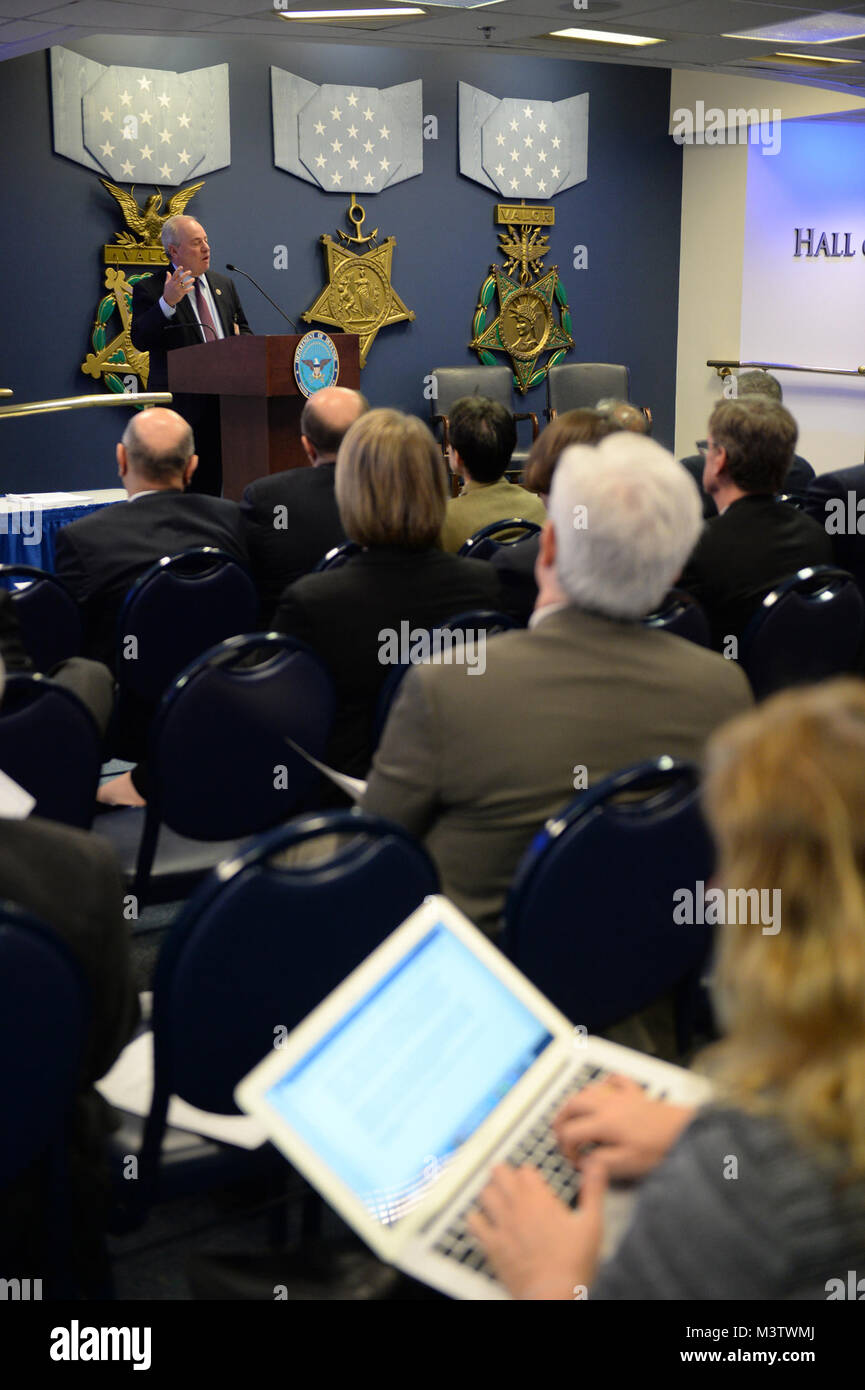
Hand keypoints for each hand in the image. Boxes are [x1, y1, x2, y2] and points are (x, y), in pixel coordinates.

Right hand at [163, 264, 194, 307]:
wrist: (168, 300)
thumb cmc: (167, 291)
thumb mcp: (166, 284)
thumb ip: (168, 278)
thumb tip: (168, 272)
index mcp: (171, 281)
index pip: (175, 274)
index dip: (178, 270)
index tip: (181, 267)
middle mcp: (175, 284)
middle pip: (180, 278)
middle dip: (185, 274)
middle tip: (190, 271)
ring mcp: (178, 289)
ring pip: (184, 284)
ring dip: (189, 281)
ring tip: (193, 279)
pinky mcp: (181, 294)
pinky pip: (186, 291)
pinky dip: (190, 289)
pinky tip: (193, 287)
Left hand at [467, 1159, 606, 1299]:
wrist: (553, 1295)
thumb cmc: (574, 1262)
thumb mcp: (592, 1223)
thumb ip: (594, 1190)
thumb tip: (597, 1163)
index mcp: (539, 1198)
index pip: (525, 1169)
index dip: (529, 1173)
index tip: (534, 1180)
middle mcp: (516, 1206)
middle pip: (500, 1173)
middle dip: (505, 1174)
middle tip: (512, 1183)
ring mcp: (501, 1225)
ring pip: (485, 1193)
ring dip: (491, 1192)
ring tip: (498, 1198)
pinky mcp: (491, 1245)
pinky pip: (473, 1222)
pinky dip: (476, 1218)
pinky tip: (484, 1221)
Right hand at [553, 1074, 694, 1179]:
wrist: (686, 1133)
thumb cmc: (660, 1148)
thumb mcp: (628, 1165)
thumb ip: (600, 1163)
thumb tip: (584, 1162)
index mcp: (604, 1123)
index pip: (571, 1132)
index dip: (566, 1148)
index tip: (574, 1160)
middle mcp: (608, 1105)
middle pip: (572, 1104)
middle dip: (561, 1119)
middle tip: (559, 1134)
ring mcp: (621, 1096)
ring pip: (588, 1089)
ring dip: (576, 1101)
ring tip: (573, 1114)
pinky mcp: (635, 1093)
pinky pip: (614, 1080)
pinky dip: (604, 1084)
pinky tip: (604, 1089)